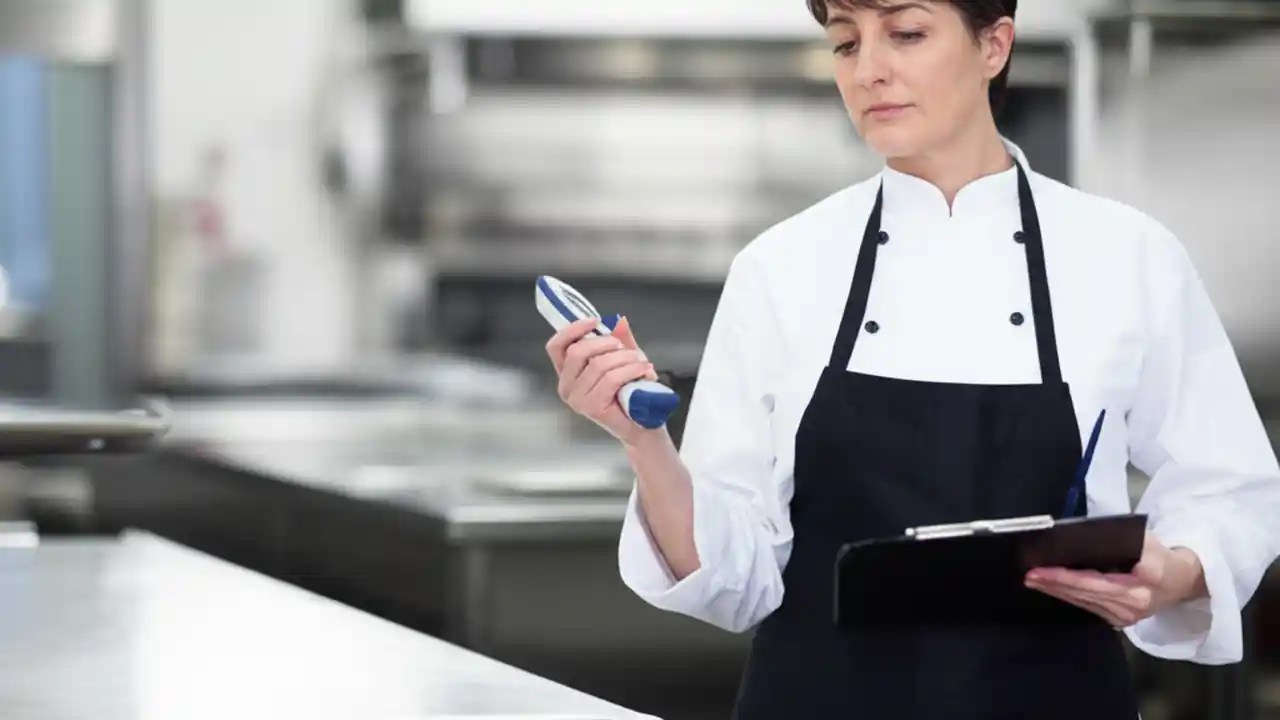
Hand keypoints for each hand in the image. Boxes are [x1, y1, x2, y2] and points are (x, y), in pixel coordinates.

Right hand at [545, 315, 659, 444]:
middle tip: (623, 347)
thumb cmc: (630, 391)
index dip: (572, 329)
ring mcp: (577, 400)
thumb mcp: (623, 359)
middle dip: (605, 343)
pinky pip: (611, 379)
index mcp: (567, 373)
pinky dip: (630, 370)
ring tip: (640, 361)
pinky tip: (644, 370)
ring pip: (598, 365)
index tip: (595, 321)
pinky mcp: (591, 408)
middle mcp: (566, 387)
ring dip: (624, 357)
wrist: (642, 423)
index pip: (556, 346)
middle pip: (577, 352)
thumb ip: (618, 340)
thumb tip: (618, 322)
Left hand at [1024, 532, 1208, 627]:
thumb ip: (1122, 541)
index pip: (1094, 581)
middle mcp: (1133, 605)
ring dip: (1057, 592)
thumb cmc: (1163, 556)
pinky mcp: (1121, 622)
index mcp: (1141, 584)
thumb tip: (1087, 538)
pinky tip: (1054, 589)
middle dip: (1054, 584)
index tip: (1041, 570)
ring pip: (1084, 603)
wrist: (1183, 581)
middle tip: (1028, 575)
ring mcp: (1127, 617)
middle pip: (1085, 594)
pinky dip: (1070, 597)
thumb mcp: (1148, 541)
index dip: (1066, 577)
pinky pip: (1090, 608)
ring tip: (1034, 581)